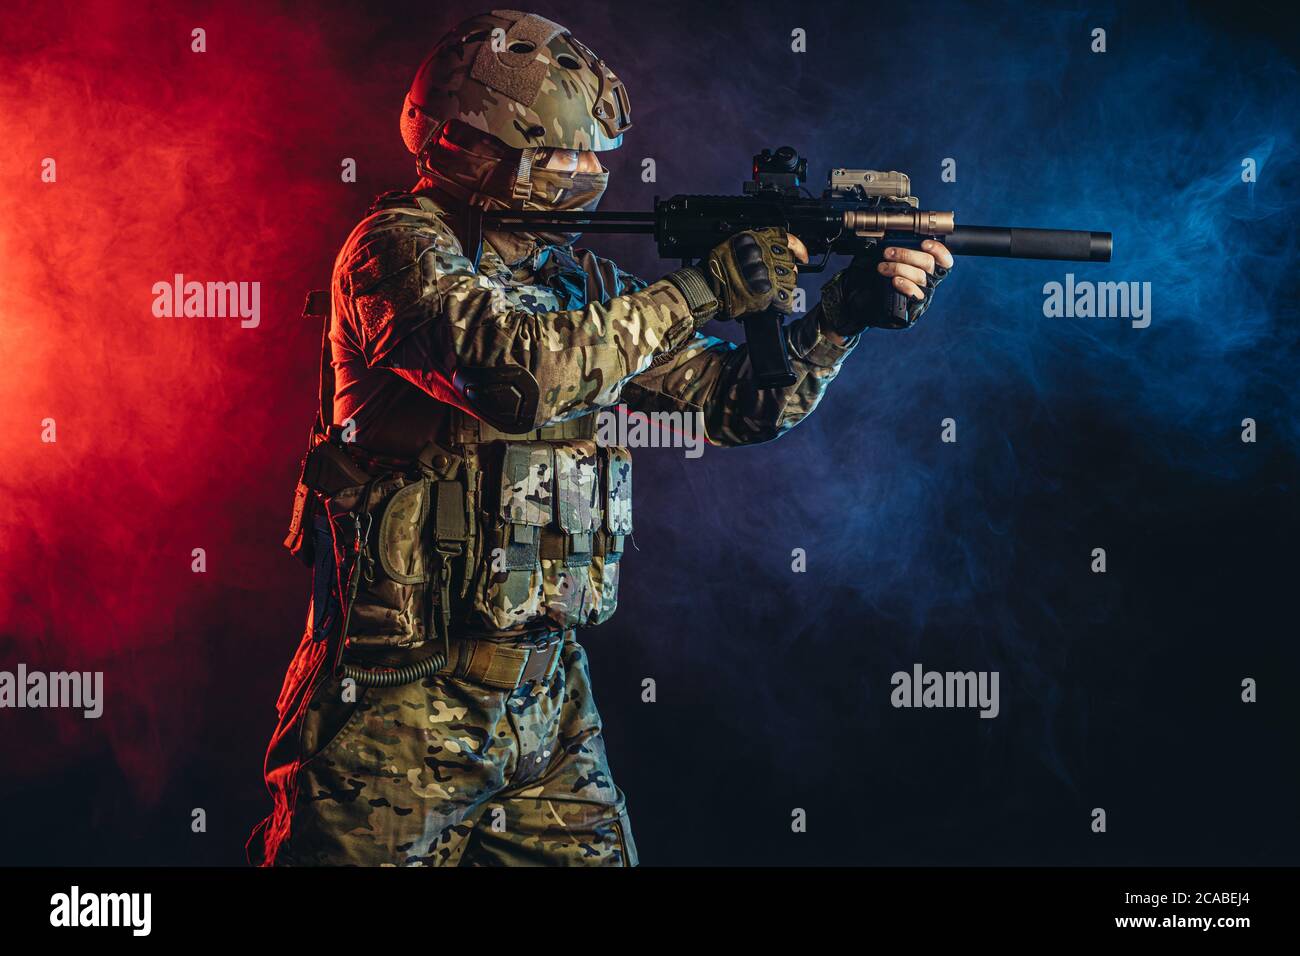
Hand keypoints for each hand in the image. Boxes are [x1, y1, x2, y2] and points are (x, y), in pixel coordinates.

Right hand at [704, 227, 808, 319]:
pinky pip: (785, 296)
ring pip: (790, 278)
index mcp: (756, 239)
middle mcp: (764, 252)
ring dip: (785, 286)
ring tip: (772, 290)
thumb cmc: (717, 269)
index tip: (803, 256)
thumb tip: (776, 251)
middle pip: (789, 261)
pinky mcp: (768, 290)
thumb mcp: (736, 244)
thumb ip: (757, 245)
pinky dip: (783, 301)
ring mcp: (767, 271)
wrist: (707, 288)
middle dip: (787, 270)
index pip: (787, 239)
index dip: (799, 249)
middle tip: (777, 278)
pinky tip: (776, 302)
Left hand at [821, 239, 953, 338]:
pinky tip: (895, 281)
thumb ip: (891, 247)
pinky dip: (906, 285)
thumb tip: (891, 235)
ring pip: (920, 276)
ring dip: (900, 267)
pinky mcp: (913, 307)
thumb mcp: (880, 258)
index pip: (943, 258)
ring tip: (882, 267)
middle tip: (888, 253)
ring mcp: (921, 294)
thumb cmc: (871, 277)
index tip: (924, 243)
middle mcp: (927, 280)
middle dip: (907, 254)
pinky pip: (916, 295)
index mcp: (923, 266)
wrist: (856, 299)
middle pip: (929, 263)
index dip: (938, 249)